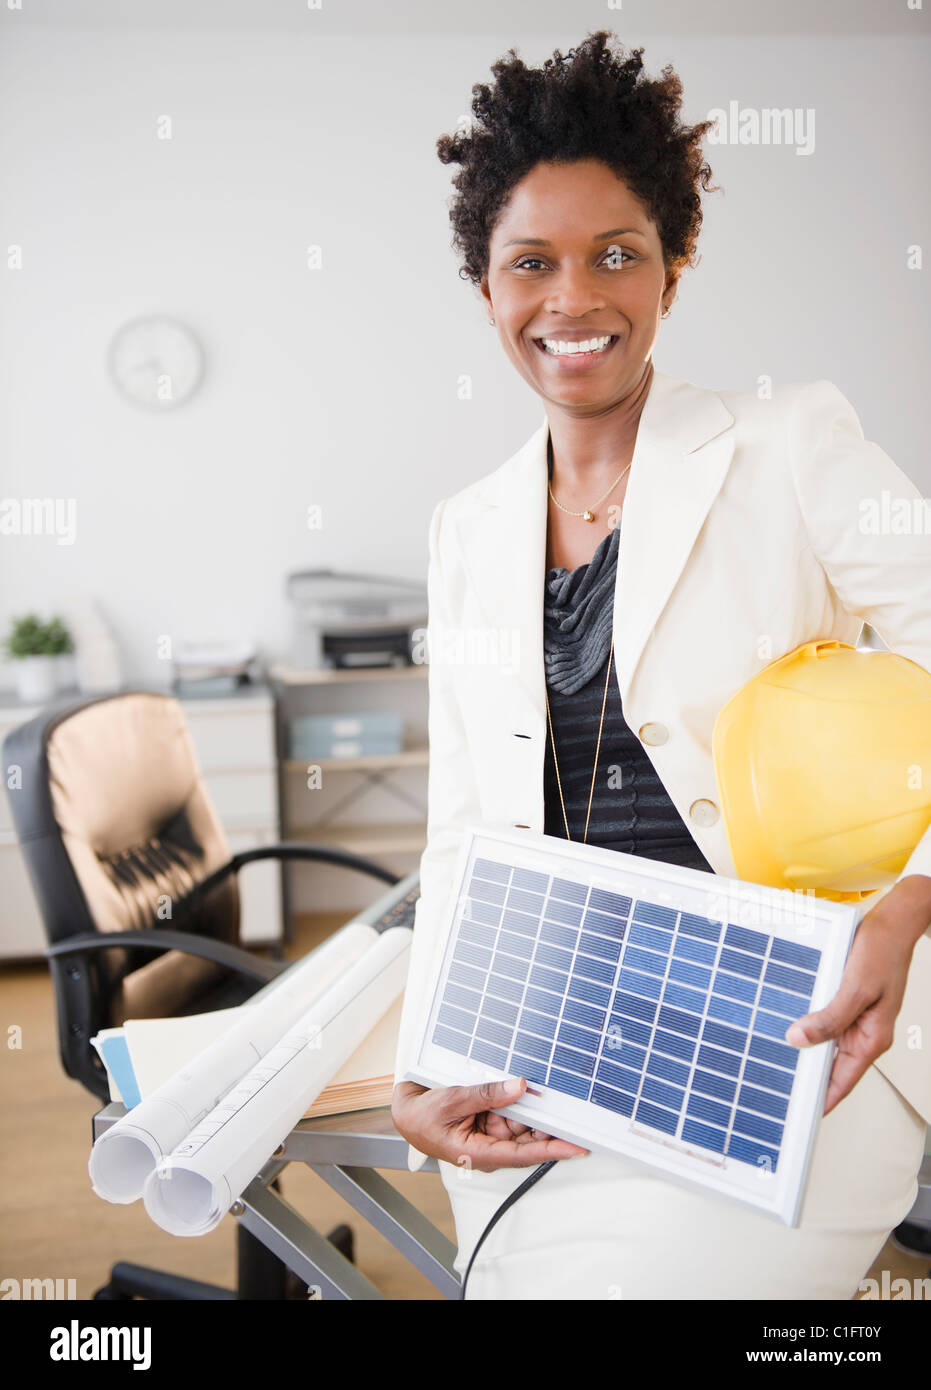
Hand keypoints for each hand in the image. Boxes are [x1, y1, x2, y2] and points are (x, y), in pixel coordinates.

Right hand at [391, 1077, 588, 1172]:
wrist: (406, 1111)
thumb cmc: (422, 1116)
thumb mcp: (453, 1101)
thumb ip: (486, 1094)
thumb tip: (519, 1087)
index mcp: (480, 1153)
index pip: (524, 1154)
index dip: (553, 1150)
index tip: (576, 1146)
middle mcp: (490, 1146)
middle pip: (529, 1139)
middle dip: (551, 1126)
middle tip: (576, 1114)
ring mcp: (490, 1133)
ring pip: (523, 1123)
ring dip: (536, 1110)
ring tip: (554, 1095)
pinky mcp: (489, 1120)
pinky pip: (511, 1111)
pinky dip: (521, 1101)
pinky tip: (531, 1090)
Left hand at [784, 874, 930, 1113]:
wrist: (891, 922)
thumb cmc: (882, 952)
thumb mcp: (855, 987)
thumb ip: (829, 1017)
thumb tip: (799, 1039)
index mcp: (872, 1038)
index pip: (842, 1082)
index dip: (821, 1101)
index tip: (798, 1115)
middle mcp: (863, 1033)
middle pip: (832, 1066)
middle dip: (806, 1076)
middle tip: (773, 1087)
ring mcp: (855, 1018)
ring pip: (825, 1043)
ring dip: (804, 1048)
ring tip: (773, 1060)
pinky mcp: (846, 1002)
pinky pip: (825, 1021)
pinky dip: (808, 1025)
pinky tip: (787, 1024)